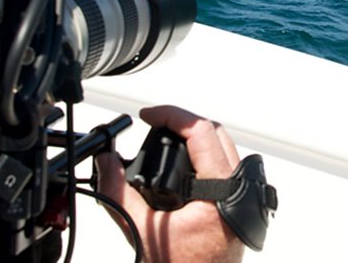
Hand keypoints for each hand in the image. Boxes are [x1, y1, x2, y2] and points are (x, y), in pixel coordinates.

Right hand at [95, 106, 244, 262]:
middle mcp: (236, 189)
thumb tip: (107, 162)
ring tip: (165, 137)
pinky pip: (224, 163)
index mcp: (220, 192)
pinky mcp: (237, 199)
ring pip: (223, 145)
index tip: (149, 116)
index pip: (201, 132)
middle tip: (155, 123)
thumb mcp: (141, 231)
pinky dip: (203, 154)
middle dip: (182, 121)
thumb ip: (119, 192)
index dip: (171, 115)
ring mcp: (240, 193)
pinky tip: (182, 161)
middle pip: (215, 132)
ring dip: (194, 137)